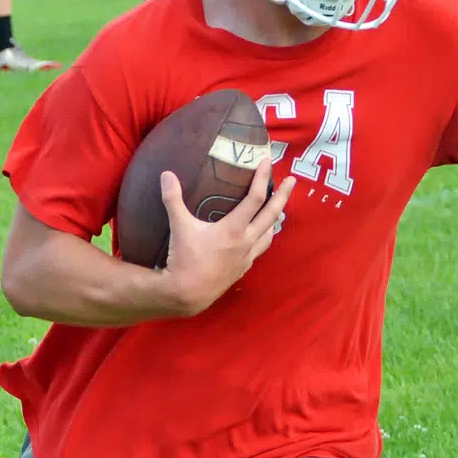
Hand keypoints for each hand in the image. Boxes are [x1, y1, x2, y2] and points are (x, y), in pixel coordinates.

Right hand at [158, 159, 293, 316]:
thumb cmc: (184, 260)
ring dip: (275, 220)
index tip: (267, 163)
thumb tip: (166, 174)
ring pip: (268, 235)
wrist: (187, 294)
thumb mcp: (179, 227)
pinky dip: (262, 240)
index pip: (255, 198)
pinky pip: (258, 251)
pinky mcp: (241, 269)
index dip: (262, 178)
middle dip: (282, 196)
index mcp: (234, 229)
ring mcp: (246, 257)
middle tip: (291, 181)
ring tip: (277, 210)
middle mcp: (245, 242)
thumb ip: (173, 199)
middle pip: (271, 215)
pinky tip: (257, 238)